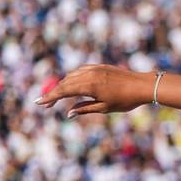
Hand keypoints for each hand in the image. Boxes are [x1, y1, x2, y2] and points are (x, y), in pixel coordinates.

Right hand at [34, 64, 150, 118]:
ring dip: (63, 86)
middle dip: (54, 94)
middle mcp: (88, 74)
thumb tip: (68, 114)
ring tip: (58, 97)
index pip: (63, 91)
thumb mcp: (104, 108)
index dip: (50, 98)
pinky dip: (73, 78)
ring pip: (71, 76)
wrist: (142, 85)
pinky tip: (72, 85)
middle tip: (46, 104)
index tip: (38, 103)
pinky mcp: (98, 66)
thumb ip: (84, 109)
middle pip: (64, 83)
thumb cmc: (126, 100)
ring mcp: (93, 68)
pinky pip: (80, 71)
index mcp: (88, 86)